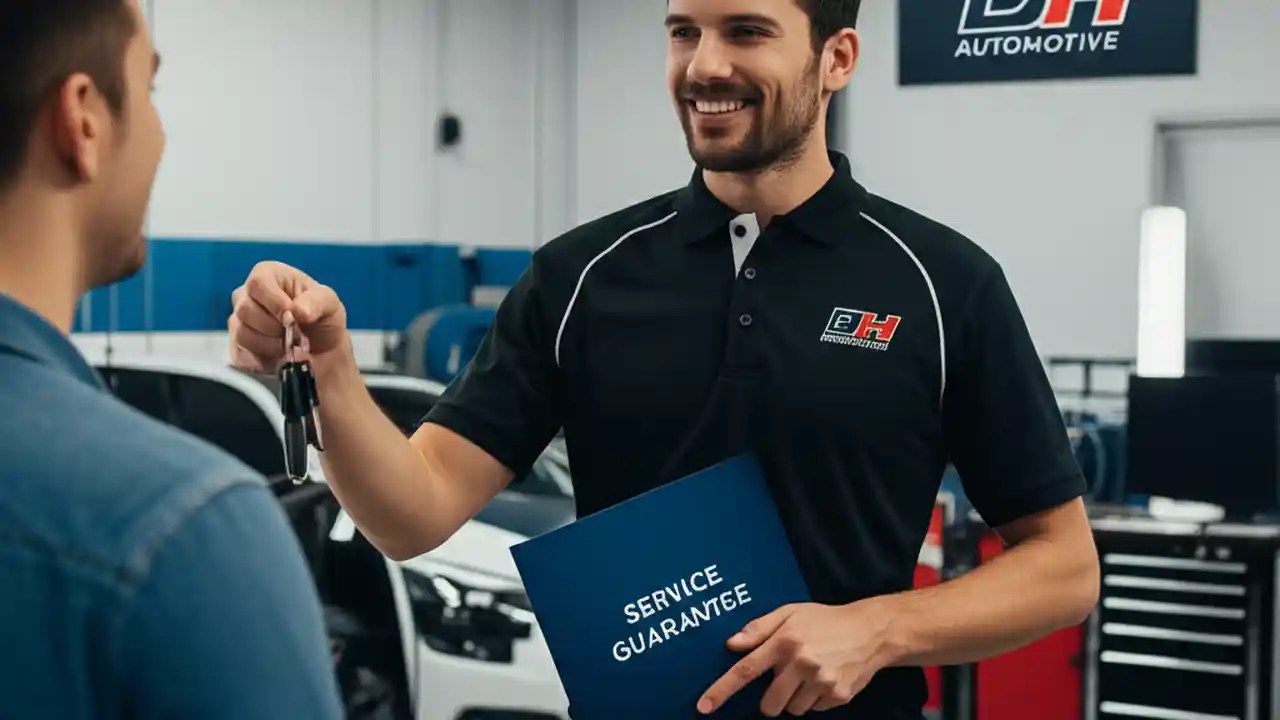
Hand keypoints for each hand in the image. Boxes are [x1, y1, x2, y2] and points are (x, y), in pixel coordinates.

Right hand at [228, 261, 348, 373]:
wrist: (320, 349)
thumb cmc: (321, 317)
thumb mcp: (329, 304)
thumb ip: (316, 302)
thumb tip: (297, 311)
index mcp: (267, 275)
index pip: (257, 283)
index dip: (275, 303)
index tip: (293, 317)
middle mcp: (246, 295)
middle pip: (245, 310)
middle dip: (274, 327)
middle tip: (294, 332)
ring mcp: (238, 321)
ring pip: (242, 334)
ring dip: (270, 344)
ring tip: (288, 343)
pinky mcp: (236, 346)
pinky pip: (240, 354)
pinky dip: (263, 358)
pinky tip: (278, 355)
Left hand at [697, 601, 895, 716]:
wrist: (871, 631)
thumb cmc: (825, 620)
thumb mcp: (790, 613)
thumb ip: (759, 628)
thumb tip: (731, 644)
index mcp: (785, 641)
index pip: (746, 670)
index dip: (722, 690)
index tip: (703, 706)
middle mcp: (802, 662)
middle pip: (769, 704)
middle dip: (771, 700)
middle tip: (784, 681)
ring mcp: (821, 682)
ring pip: (792, 710)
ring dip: (794, 698)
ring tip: (809, 675)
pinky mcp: (838, 696)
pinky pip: (814, 710)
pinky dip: (815, 699)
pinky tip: (825, 679)